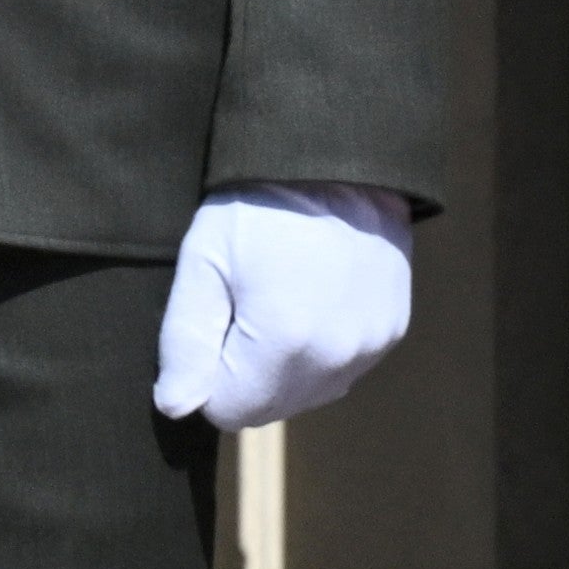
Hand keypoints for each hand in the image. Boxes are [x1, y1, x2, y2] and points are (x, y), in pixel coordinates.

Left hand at [155, 186, 416, 429]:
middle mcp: (337, 356)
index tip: (211, 323)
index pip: (228, 410)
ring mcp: (372, 344)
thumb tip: (176, 407)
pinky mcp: (392, 330)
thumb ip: (185, 340)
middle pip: (271, 407)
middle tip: (243, 306)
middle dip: (245, 374)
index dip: (207, 375)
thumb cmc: (258, 204)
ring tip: (279, 299)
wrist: (339, 158)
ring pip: (309, 392)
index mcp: (283, 341)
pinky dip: (320, 350)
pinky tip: (312, 299)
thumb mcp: (204, 261)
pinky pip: (342, 368)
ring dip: (284, 366)